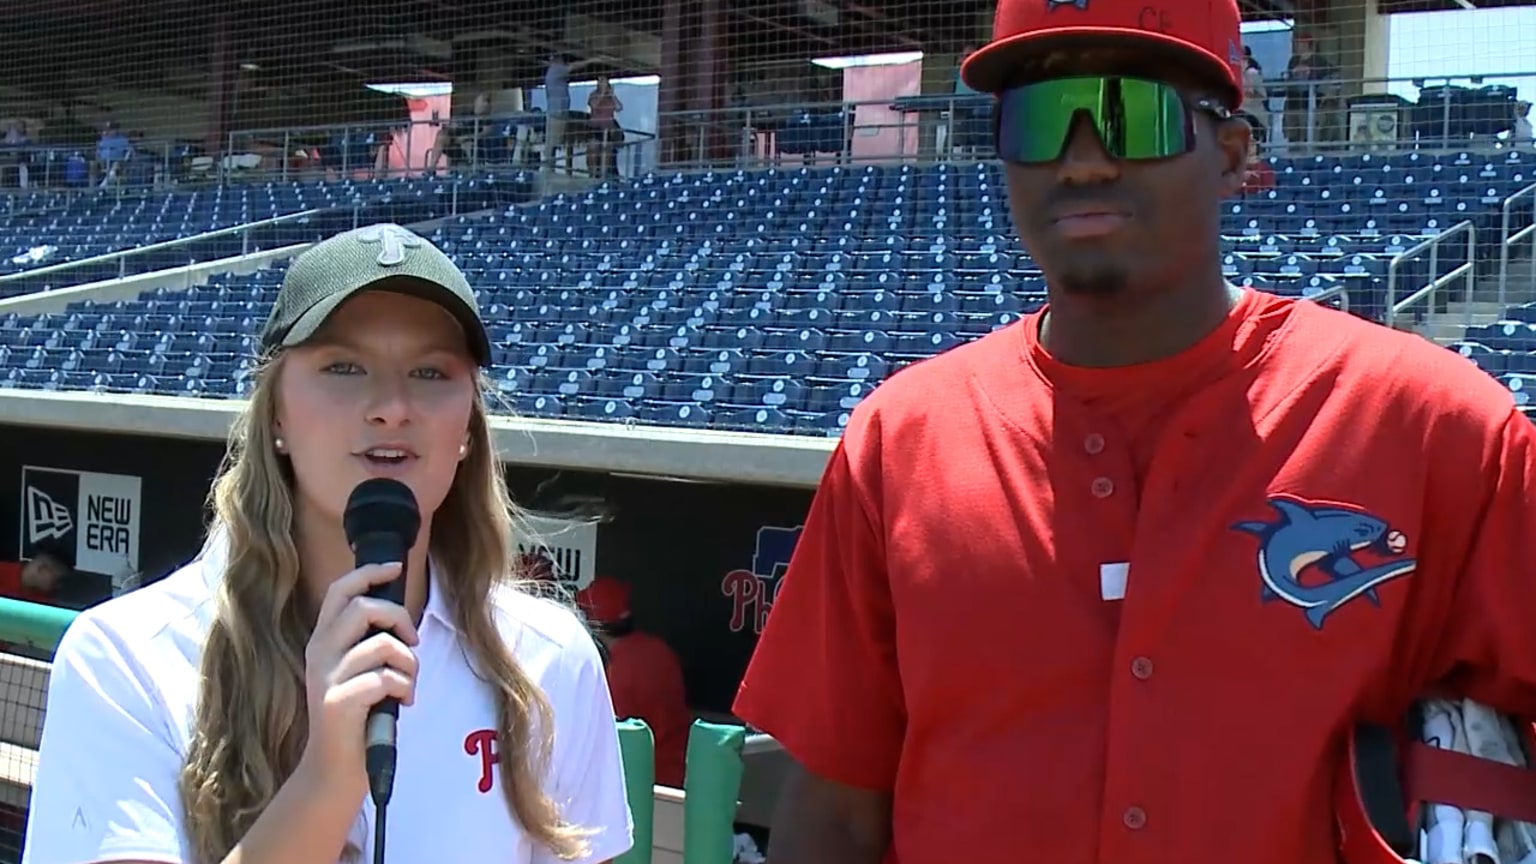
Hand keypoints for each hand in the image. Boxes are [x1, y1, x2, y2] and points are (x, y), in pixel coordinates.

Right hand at [297, 562, 419, 802]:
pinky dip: (406, 687)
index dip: (368, 573)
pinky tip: (404, 702)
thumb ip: (369, 642)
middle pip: (364, 607)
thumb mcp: (358, 670)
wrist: (334, 768)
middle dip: (399, 618)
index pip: (340, 590)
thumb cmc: (357, 715)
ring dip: (409, 662)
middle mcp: (318, 653)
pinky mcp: (338, 702)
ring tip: (409, 683)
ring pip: (382, 644)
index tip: (395, 567)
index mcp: (322, 641)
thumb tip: (400, 613)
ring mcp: (326, 678)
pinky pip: (386, 678)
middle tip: (412, 641)